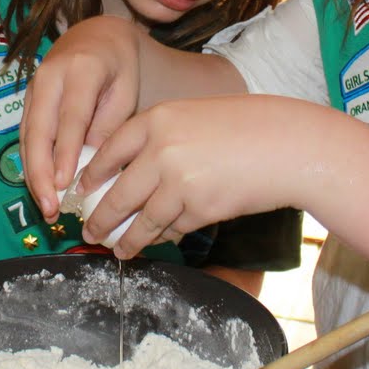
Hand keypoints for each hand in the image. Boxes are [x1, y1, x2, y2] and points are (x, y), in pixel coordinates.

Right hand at [19, 15, 144, 219]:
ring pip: (26, 136)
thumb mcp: (125, 91)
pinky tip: (40, 189)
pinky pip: (25, 136)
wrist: (97, 35)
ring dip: (33, 174)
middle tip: (50, 206)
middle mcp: (49, 77)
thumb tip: (91, 165)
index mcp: (81, 69)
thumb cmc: (118, 66)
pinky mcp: (27, 100)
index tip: (65, 184)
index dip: (66, 152)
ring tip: (45, 207)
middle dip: (41, 172)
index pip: (71, 117)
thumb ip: (108, 124)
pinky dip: (31, 164)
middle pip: (38, 130)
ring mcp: (33, 87)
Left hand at [80, 94, 320, 256]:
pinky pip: (172, 228)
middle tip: (89, 231)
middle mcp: (161, 149)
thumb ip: (162, 140)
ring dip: (127, 239)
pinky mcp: (199, 208)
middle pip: (118, 192)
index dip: (91, 174)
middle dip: (100, 218)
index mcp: (157, 120)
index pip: (110, 150)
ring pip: (142, 219)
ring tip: (117, 250)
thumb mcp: (195, 118)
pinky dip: (164, 236)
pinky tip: (157, 242)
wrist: (288, 145)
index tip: (81, 190)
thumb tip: (132, 174)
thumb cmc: (246, 128)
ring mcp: (178, 180)